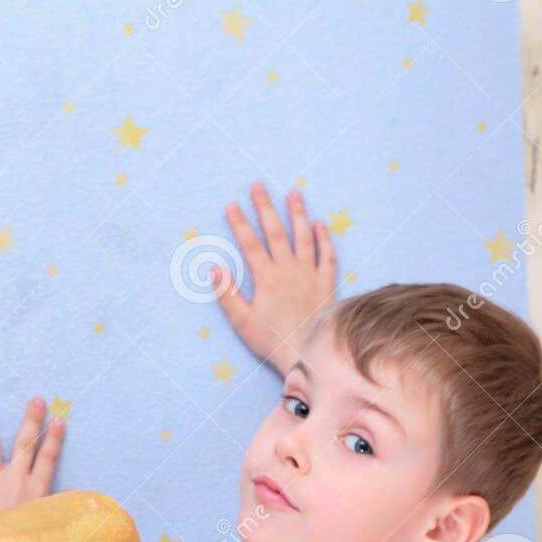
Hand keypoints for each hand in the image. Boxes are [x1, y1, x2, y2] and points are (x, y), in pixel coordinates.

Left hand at [0, 397, 63, 516]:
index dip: (54, 439)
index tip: (59, 420)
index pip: (49, 459)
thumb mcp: (45, 527)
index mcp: (37, 491)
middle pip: (25, 444)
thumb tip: (71, 493)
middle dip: (31, 421)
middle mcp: (16, 481)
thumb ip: (56, 508)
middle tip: (36, 399)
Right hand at [212, 182, 337, 373]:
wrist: (308, 355)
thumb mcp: (242, 322)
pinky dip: (324, 238)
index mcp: (266, 278)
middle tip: (258, 186)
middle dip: (265, 207)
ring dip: (297, 214)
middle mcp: (289, 271)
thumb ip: (228, 295)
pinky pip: (327, 256)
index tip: (231, 205)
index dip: (240, 223)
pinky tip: (319, 224)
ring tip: (293, 193)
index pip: (250, 243)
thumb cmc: (271, 341)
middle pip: (276, 232)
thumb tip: (215, 269)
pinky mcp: (326, 284)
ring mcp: (309, 275)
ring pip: (303, 237)